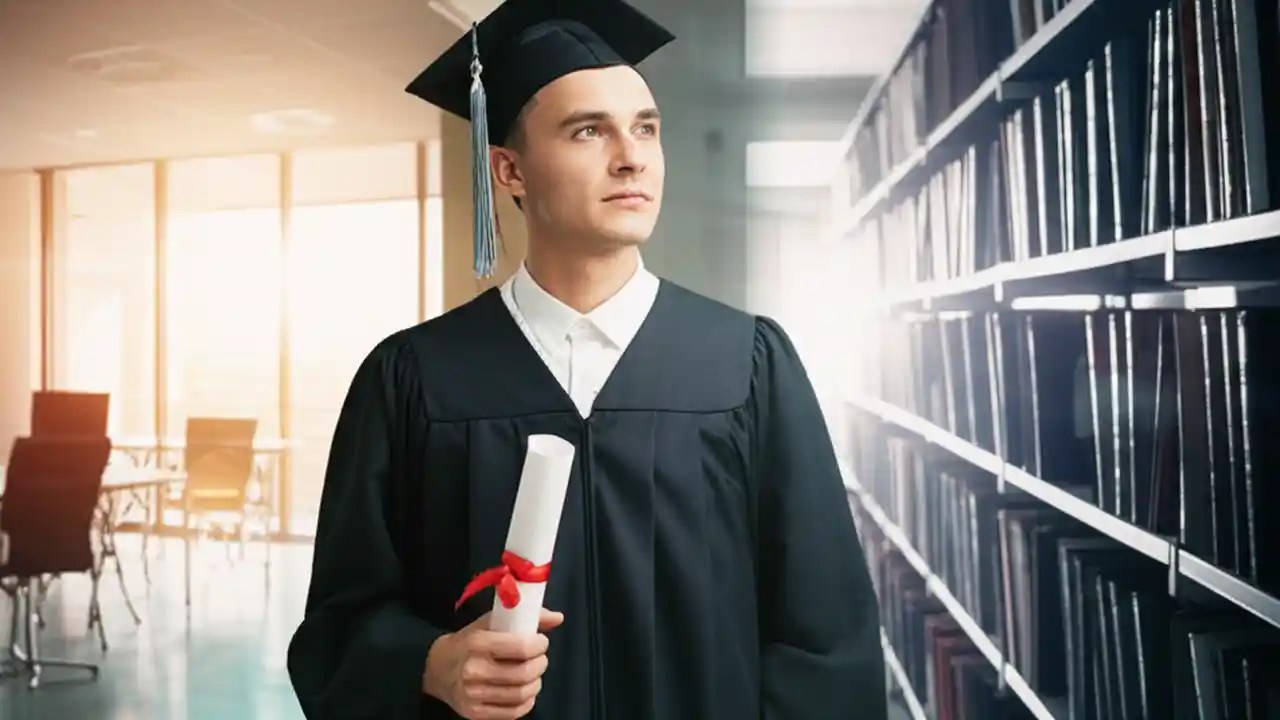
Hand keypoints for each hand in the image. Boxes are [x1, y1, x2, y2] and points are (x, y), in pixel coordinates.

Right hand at [423, 608, 564, 718]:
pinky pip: (514, 712)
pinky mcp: (475, 713)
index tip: (541, 641)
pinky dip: (527, 701)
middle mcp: (474, 670)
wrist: (436, 669)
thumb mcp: (489, 622)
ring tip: (533, 673)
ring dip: (536, 682)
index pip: (522, 647)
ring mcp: (474, 695)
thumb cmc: (467, 642)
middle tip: (540, 658)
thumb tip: (558, 617)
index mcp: (477, 643)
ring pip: (522, 693)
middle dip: (541, 663)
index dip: (540, 644)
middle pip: (525, 673)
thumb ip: (523, 618)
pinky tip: (525, 691)